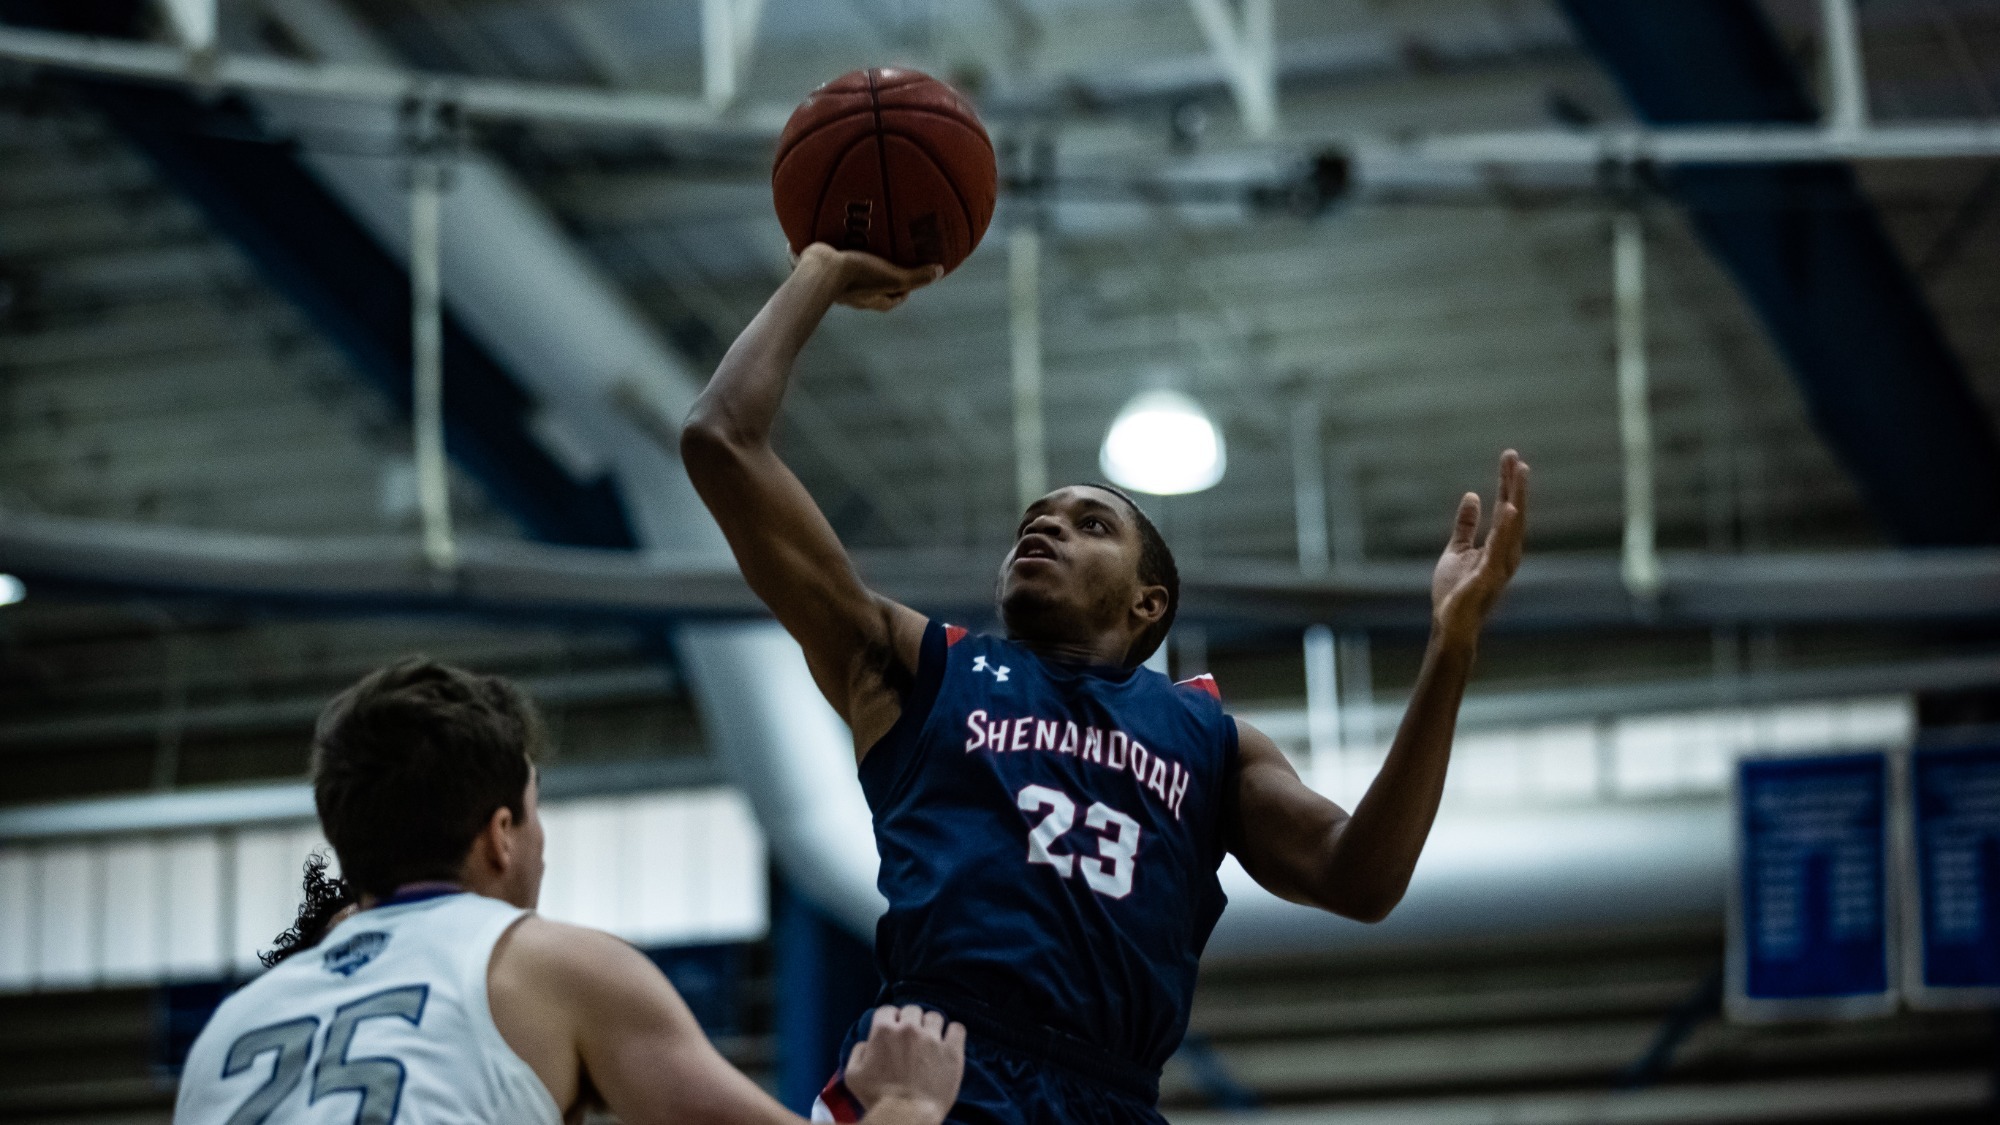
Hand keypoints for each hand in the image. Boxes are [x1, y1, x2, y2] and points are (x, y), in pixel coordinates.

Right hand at [797, 243, 942, 310]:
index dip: (905, 291)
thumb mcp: (892, 277)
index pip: (893, 300)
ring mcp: (838, 284)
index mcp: (872, 300)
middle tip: (892, 260)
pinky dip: (843, 248)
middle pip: (874, 288)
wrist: (819, 270)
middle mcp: (855, 296)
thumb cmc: (857, 276)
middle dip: (884, 276)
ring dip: (863, 263)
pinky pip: (836, 259)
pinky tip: (845, 231)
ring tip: (870, 244)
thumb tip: (939, 272)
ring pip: (855, 274)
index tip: (912, 279)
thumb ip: (915, 277)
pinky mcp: (825, 270)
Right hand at [842, 1004, 965, 1121]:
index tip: (893, 1031)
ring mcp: (932, 1038)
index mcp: (883, 1031)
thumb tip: (866, 1043)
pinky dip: (953, 1034)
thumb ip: (857, 1052)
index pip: (887, 1010)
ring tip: (930, 1043)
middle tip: (911, 1040)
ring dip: (932, 1027)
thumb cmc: (878, 1099)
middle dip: (911, 1022)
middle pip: (912, 1010)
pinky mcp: (952, 1051)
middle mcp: (908, 1028)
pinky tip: (949, 1044)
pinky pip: (957, 1028)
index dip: (890, 1020)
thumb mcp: (853, 1076)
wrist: (906, 1115)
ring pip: (935, 1016)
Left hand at [1430, 449, 1528, 646]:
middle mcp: (1506, 553)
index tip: (1510, 458)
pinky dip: (1505, 529)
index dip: (1507, 484)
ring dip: (1516, 499)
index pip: (1505, 508)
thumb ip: (1466, 525)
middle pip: (1514, 513)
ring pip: (1511, 527)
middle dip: (1515, 485)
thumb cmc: (1456, 590)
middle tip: (1515, 457)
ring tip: (1519, 474)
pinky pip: (1498, 549)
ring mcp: (1500, 565)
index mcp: (1499, 545)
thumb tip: (1473, 496)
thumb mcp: (1457, 549)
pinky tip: (1508, 510)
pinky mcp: (1488, 576)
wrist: (1450, 623)